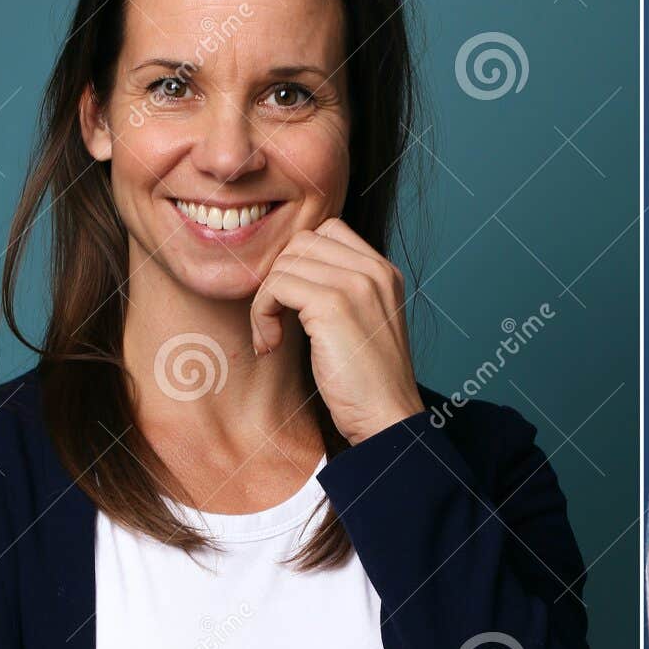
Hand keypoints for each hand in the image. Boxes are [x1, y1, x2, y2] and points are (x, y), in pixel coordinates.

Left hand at [250, 218, 423, 443]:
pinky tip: (271, 345)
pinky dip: (261, 316)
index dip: (297, 262)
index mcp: (384, 271)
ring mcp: (355, 284)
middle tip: (274, 322)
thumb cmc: (369, 381)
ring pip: (282, 264)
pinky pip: (274, 287)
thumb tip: (285, 272)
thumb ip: (339, 289)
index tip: (291, 303)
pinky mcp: (332, 305)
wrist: (387, 417)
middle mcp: (374, 270)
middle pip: (299, 243)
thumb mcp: (363, 321)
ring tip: (272, 338)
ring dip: (264, 302)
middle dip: (277, 279)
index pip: (326, 231)